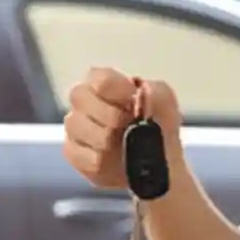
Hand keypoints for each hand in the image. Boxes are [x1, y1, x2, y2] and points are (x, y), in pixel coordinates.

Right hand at [62, 67, 182, 188]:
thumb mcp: (165, 102)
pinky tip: (113, 160)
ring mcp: (77, 127)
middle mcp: (86, 100)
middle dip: (108, 114)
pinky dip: (97, 159)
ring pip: (76, 125)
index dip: (116, 89)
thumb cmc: (158, 125)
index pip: (99, 77)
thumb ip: (155, 92)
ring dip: (103, 137)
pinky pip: (76, 153)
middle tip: (127, 125)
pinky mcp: (74, 153)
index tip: (132, 101)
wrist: (157, 162)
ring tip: (124, 144)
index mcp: (108, 83)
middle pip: (80, 96)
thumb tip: (140, 92)